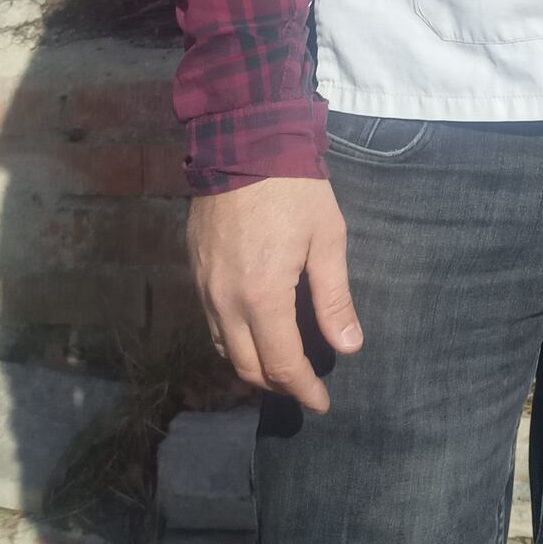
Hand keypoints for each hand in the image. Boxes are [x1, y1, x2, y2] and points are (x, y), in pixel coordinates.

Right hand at [187, 175, 361, 407]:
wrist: (242, 140)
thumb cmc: (294, 188)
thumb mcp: (327, 238)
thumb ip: (334, 297)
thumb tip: (348, 346)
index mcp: (262, 297)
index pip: (282, 363)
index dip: (303, 389)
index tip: (322, 403)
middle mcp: (225, 301)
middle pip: (246, 366)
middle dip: (277, 384)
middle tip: (304, 387)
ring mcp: (203, 286)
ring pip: (223, 347)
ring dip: (251, 365)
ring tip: (280, 365)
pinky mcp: (194, 269)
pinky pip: (211, 321)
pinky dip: (233, 339)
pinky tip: (253, 331)